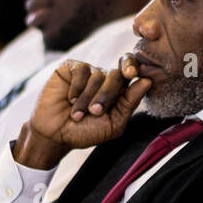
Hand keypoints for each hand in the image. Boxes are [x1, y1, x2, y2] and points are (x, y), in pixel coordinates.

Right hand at [18, 56, 152, 166]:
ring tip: (77, 114)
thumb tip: (147, 81)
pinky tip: (70, 99)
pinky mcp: (70, 68)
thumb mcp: (113, 123)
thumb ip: (130, 103)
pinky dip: (77, 88)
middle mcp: (105, 77)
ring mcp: (88, 71)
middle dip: (106, 96)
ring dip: (87, 98)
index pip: (132, 70)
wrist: (55, 134)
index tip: (132, 73)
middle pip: (117, 75)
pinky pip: (81, 70)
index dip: (133, 67)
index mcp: (120, 90)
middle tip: (94, 112)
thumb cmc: (86, 132)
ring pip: (98, 76)